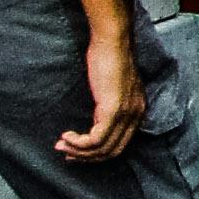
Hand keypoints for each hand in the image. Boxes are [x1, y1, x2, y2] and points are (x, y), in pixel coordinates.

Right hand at [58, 18, 140, 163]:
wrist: (112, 41)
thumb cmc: (109, 59)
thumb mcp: (111, 88)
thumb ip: (108, 104)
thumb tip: (95, 121)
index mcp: (137, 111)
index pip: (119, 144)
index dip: (96, 153)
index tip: (76, 152)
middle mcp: (136, 115)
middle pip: (112, 151)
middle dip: (86, 157)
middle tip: (65, 152)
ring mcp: (126, 114)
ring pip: (102, 148)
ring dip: (78, 151)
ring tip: (61, 144)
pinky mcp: (113, 110)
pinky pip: (96, 139)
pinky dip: (79, 143)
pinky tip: (67, 136)